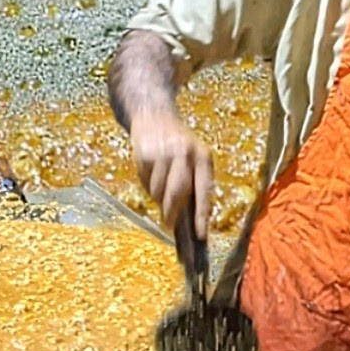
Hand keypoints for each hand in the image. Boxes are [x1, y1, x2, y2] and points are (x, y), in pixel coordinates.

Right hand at [129, 109, 212, 238]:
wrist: (154, 115)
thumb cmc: (178, 144)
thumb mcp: (194, 157)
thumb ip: (194, 182)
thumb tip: (191, 219)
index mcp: (202, 156)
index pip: (204, 190)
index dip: (202, 215)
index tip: (200, 235)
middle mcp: (185, 154)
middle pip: (178, 192)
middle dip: (173, 212)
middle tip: (169, 225)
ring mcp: (164, 153)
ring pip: (159, 190)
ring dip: (158, 197)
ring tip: (159, 187)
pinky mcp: (145, 154)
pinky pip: (145, 182)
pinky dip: (147, 185)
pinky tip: (150, 173)